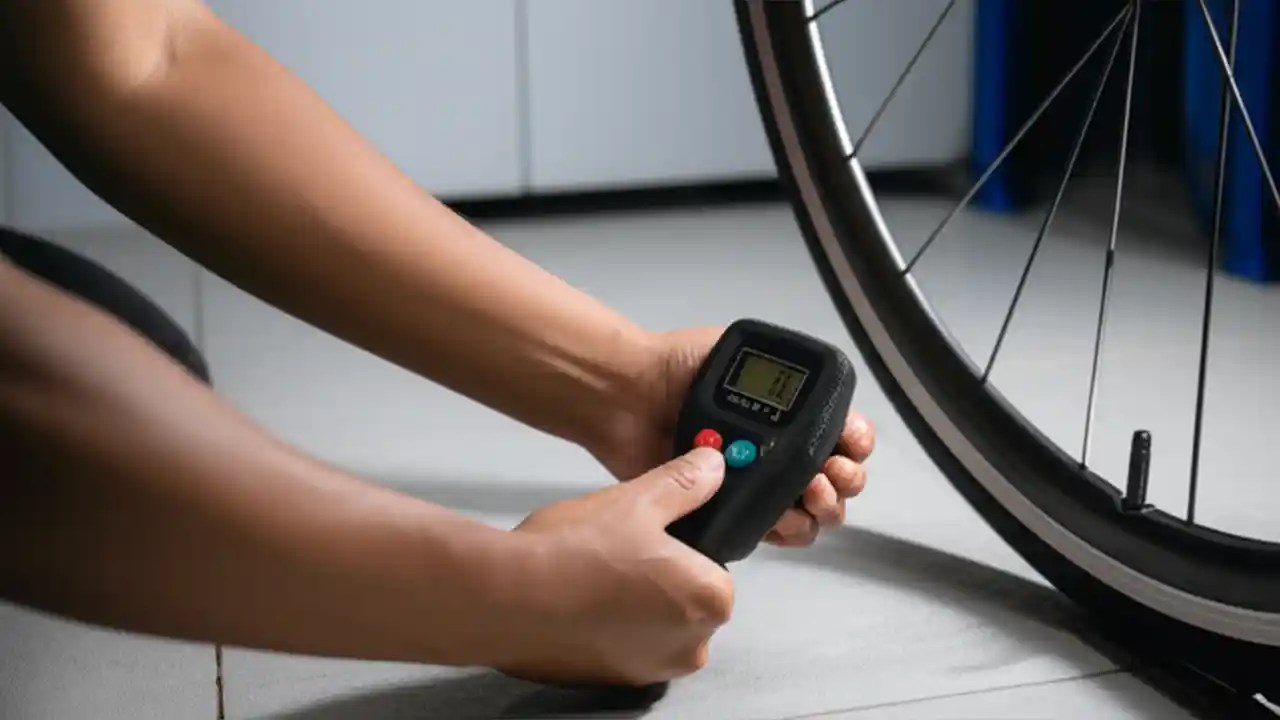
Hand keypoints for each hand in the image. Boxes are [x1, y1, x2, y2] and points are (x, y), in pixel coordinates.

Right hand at [502, 448, 733, 685]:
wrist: (508, 600)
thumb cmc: (581, 549)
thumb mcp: (638, 500)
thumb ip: (684, 484)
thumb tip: (714, 465)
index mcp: (710, 601)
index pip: (715, 565)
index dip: (683, 544)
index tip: (648, 531)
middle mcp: (692, 647)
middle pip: (687, 598)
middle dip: (660, 575)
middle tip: (616, 547)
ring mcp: (650, 671)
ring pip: (654, 622)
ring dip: (634, 601)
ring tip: (592, 571)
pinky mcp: (611, 681)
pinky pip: (622, 643)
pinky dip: (608, 625)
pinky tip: (577, 599)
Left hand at [595, 326, 875, 548]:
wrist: (626, 395)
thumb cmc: (675, 367)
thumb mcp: (733, 351)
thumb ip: (772, 369)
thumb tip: (804, 389)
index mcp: (788, 413)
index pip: (843, 434)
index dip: (856, 442)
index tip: (850, 443)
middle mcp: (779, 452)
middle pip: (838, 481)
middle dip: (846, 480)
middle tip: (829, 473)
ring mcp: (756, 484)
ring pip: (813, 514)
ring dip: (824, 508)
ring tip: (809, 492)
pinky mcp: (730, 512)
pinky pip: (772, 532)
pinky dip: (786, 529)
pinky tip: (782, 515)